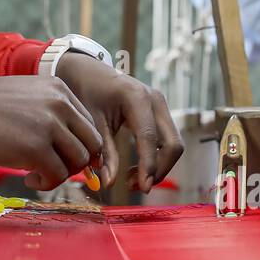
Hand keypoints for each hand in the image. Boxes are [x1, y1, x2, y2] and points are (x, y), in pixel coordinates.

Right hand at [0, 76, 103, 190]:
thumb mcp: (22, 97)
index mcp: (58, 89)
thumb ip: (48, 115)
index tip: (63, 156)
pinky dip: (47, 183)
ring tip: (38, 175)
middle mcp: (60, 104)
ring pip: (77, 161)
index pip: (87, 123)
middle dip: (76, 162)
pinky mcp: (37, 150)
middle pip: (90, 143)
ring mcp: (50, 126)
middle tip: (54, 169)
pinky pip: (58, 175)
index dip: (79, 144)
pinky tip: (29, 180)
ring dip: (61, 174)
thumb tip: (66, 147)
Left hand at [54, 54, 183, 192]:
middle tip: (135, 187)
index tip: (142, 188)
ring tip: (131, 181)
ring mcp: (160, 105)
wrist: (87, 71)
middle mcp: (155, 99)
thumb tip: (110, 184)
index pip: (150, 138)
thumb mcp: (92, 123)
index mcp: (137, 98)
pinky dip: (156, 158)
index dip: (148, 166)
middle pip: (173, 144)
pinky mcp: (159, 112)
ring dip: (158, 167)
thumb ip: (104, 152)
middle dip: (159, 170)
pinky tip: (136, 170)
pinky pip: (167, 140)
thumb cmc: (86, 93)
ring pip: (173, 144)